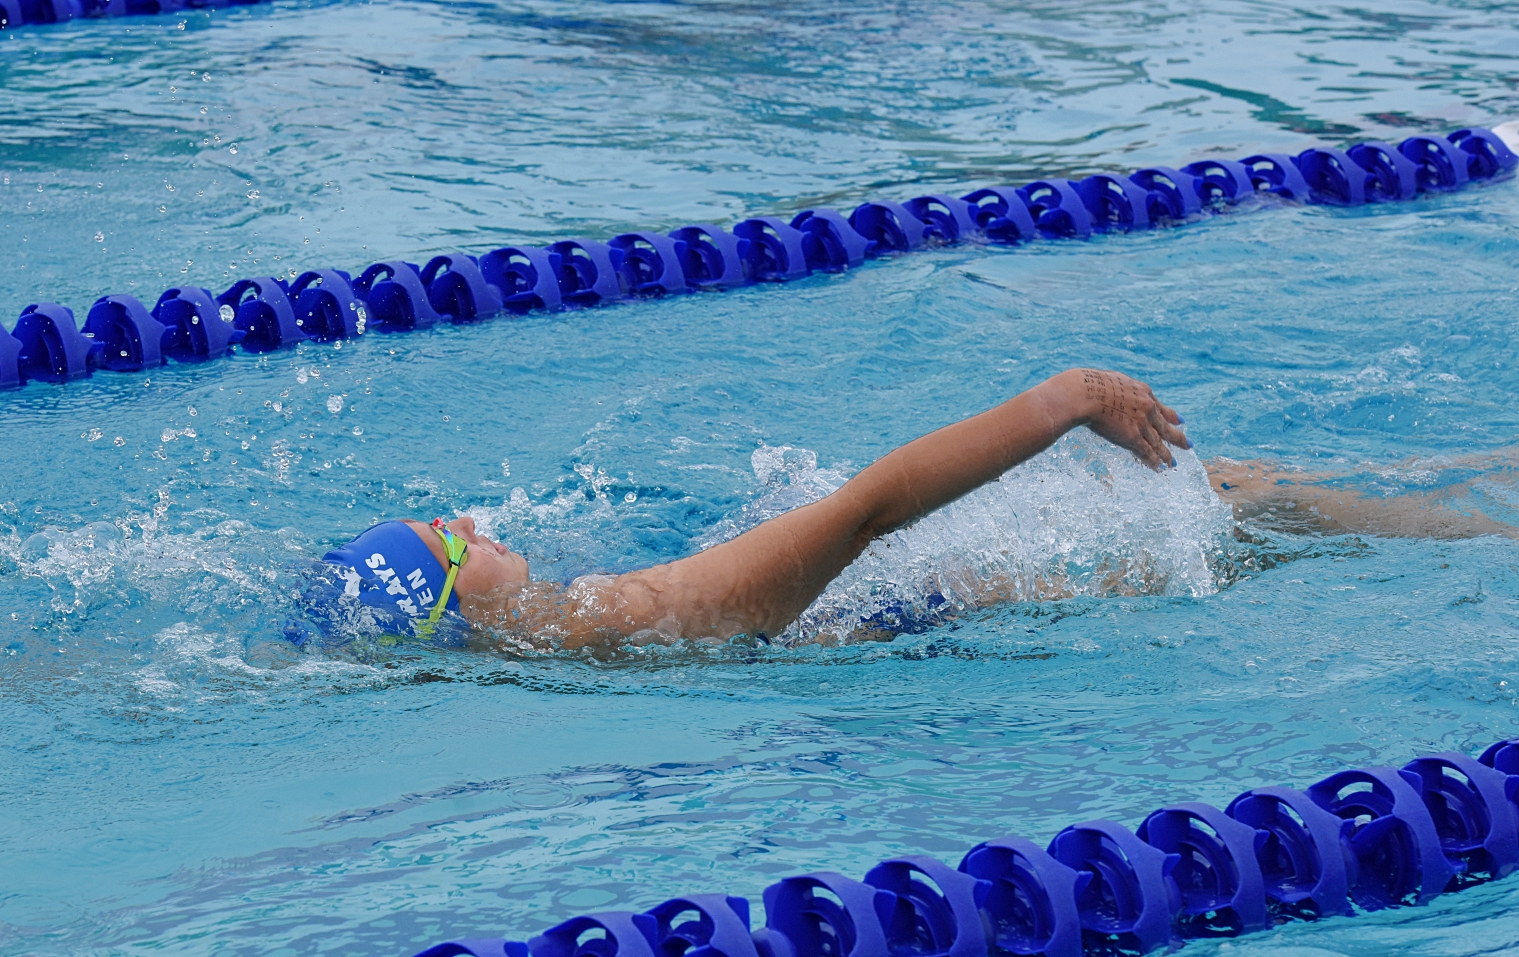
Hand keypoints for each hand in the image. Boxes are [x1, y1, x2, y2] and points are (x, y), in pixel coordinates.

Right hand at [1066, 368, 1189, 469]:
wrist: (1086, 393)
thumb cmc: (1091, 385)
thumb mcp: (1112, 380)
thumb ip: (1119, 389)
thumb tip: (1109, 389)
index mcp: (1143, 392)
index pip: (1161, 408)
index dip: (1171, 416)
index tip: (1180, 420)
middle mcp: (1147, 409)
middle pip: (1166, 427)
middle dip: (1178, 438)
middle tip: (1188, 445)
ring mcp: (1141, 424)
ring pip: (1159, 443)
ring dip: (1167, 455)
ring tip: (1174, 463)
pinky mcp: (1132, 437)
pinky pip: (1147, 452)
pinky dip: (1153, 462)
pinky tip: (1159, 468)